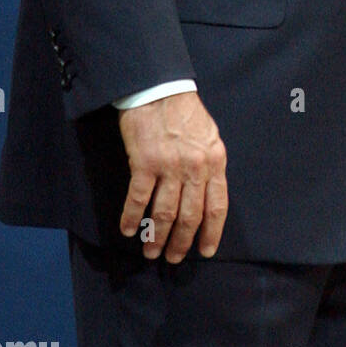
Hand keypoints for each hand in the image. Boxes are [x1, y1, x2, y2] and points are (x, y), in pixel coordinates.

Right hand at [117, 90, 227, 262]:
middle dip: (181, 242)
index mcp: (215, 161)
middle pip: (190, 216)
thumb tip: (207, 193)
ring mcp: (170, 166)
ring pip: (165, 213)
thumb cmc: (185, 112)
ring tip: (150, 252)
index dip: (211, 232)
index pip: (217, 206)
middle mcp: (195, 167)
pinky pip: (138, 199)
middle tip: (173, 258)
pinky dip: (133, 217)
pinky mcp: (144, 163)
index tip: (206, 251)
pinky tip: (128, 230)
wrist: (160, 88)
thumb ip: (210, 164)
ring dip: (157, 237)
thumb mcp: (209, 136)